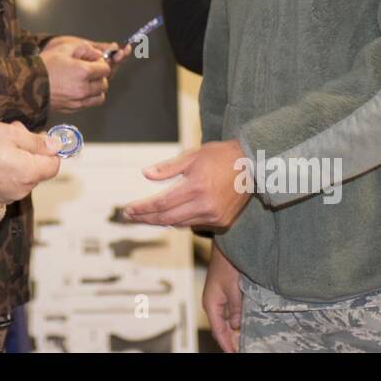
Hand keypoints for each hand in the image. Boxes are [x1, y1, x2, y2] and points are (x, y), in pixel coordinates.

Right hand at [0, 121, 61, 203]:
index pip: (54, 166)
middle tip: (14, 131)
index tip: (37, 136)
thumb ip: (37, 142)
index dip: (49, 150)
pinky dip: (6, 170)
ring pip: (23, 176)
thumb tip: (57, 146)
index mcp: (29, 174)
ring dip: (18, 159)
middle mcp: (22, 190)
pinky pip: (9, 182)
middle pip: (37, 170)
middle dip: (30, 151)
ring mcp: (7, 196)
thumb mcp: (11, 134)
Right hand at [40, 38, 112, 111]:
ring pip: (99, 97)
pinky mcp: (72, 108)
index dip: (101, 64)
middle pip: (104, 84)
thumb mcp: (64, 48)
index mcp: (83, 72)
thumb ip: (85, 49)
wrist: (26, 84)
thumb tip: (97, 54)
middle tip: (90, 71)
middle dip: (100, 76)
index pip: (106, 69)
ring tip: (86, 82)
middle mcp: (83, 89)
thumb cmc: (43, 66)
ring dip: (96, 89)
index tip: (93, 62)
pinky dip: (88, 98)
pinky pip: (88, 104)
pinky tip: (78, 90)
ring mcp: (78, 101)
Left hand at [122, 139, 249, 228]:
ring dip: (161, 221)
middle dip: (146, 219)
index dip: (142, 209)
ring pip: (179, 224)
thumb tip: (146, 174)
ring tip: (145, 217)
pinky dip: (180, 221)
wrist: (253, 165)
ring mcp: (214, 216)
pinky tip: (169, 216)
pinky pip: (194, 224)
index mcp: (195, 187)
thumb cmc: (221, 156)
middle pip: (167, 219)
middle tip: (130, 217)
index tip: (128, 210)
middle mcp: (204, 205)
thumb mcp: (192, 156)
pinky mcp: (222, 221)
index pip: (161, 203)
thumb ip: (168, 168)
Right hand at [204, 246, 242, 352]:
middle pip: (222, 328)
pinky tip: (246, 324)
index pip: (218, 331)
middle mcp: (213, 303)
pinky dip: (237, 320)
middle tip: (243, 350)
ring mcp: (219, 299)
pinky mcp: (226, 293)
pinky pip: (231, 312)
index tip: (235, 354)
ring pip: (227, 321)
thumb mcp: (233, 288)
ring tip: (246, 342)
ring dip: (235, 331)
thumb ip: (235, 309)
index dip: (227, 345)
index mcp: (211, 304)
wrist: (228, 245)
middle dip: (231, 340)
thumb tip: (236, 326)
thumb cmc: (227, 264)